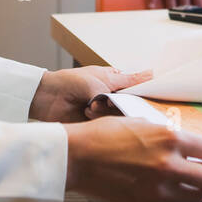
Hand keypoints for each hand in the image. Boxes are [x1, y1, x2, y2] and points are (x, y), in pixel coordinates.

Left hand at [29, 66, 151, 122]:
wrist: (49, 97)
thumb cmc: (74, 82)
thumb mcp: (105, 78)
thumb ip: (131, 81)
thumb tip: (152, 73)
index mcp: (116, 85)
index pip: (138, 93)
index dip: (143, 97)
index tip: (149, 100)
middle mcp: (112, 100)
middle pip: (130, 108)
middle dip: (122, 105)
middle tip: (110, 101)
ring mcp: (104, 114)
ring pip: (119, 118)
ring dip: (106, 111)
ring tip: (91, 104)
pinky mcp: (96, 127)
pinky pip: (107, 127)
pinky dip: (99, 120)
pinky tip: (88, 112)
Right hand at [64, 115, 201, 201]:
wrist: (77, 157)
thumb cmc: (105, 134)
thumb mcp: (142, 124)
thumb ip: (168, 137)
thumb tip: (190, 148)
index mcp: (169, 139)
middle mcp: (169, 165)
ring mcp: (159, 188)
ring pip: (197, 196)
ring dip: (200, 189)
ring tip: (194, 182)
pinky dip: (179, 197)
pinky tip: (173, 189)